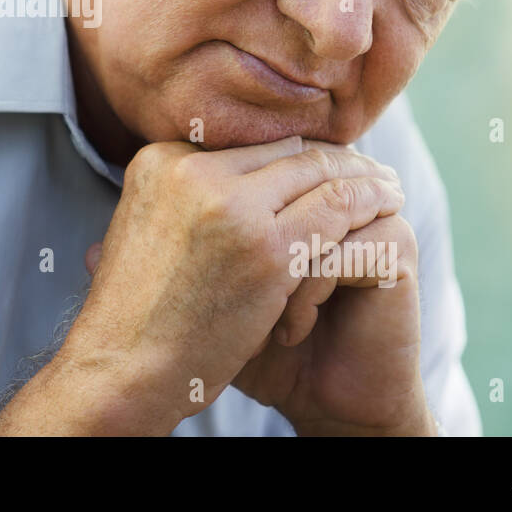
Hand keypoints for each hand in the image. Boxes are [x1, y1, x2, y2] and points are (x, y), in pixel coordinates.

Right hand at [65, 137, 403, 431]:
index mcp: (159, 160)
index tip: (326, 165)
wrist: (122, 368)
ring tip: (388, 187)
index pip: (247, 142)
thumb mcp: (138, 229)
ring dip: (361, 179)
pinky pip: (335, 214)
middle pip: (284, 150)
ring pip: (318, 173)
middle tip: (370, 170)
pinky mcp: (265, 249)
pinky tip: (389, 211)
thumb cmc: (134, 312)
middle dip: (332, 160)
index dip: (293, 154)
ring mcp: (230, 207)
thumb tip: (223, 180)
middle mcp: (191, 171)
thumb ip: (179, 198)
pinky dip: (366, 210)